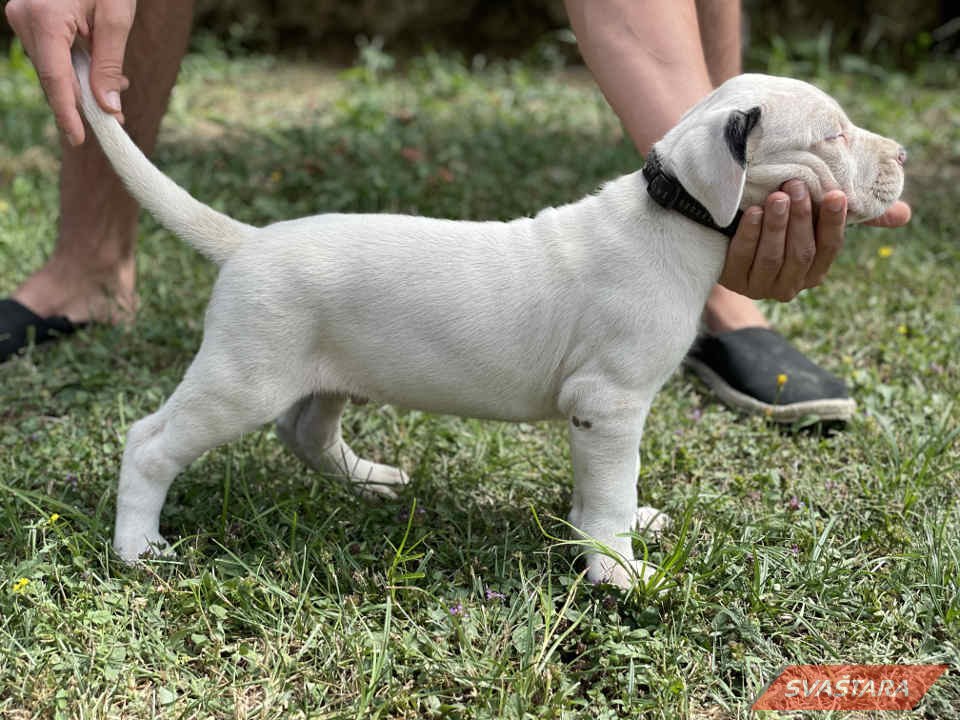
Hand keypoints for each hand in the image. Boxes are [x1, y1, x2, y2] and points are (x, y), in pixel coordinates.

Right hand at [5, 0, 136, 144]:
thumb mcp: (116, 18)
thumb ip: (109, 64)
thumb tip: (107, 107)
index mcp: (43, 18)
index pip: (54, 78)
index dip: (68, 113)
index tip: (80, 139)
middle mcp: (24, 18)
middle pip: (53, 75)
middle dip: (83, 101)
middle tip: (115, 120)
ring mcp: (23, 17)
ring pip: (53, 66)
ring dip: (84, 83)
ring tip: (118, 91)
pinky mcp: (30, 17)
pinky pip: (52, 52)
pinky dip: (77, 66)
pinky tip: (102, 74)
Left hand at [718, 179, 910, 300]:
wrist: (725, 235)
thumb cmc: (780, 222)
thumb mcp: (812, 216)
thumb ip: (852, 215)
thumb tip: (904, 215)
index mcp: (814, 271)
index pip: (830, 248)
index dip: (833, 222)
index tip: (835, 194)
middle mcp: (790, 284)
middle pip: (802, 252)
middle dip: (801, 218)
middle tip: (797, 184)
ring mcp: (760, 287)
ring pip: (773, 257)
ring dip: (777, 225)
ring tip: (777, 196)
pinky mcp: (733, 282)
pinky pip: (743, 258)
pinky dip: (749, 235)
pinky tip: (752, 213)